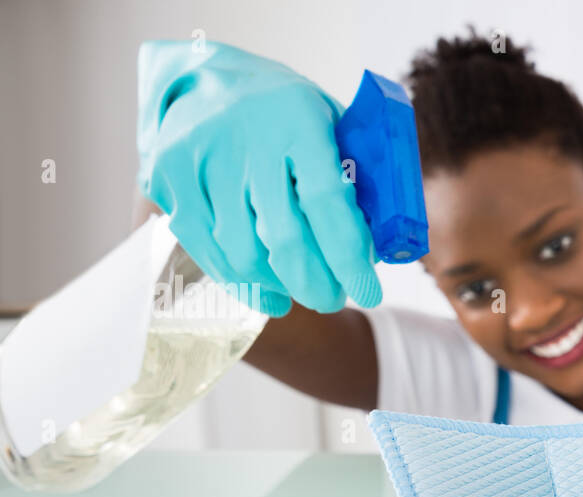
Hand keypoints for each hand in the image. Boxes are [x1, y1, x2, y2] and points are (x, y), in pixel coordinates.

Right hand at [137, 40, 381, 315]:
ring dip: (279, 286)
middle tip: (333, 299)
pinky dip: (242, 283)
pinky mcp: (166, 178)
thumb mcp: (331, 125)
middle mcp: (245, 138)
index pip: (326, 202)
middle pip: (282, 238)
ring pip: (242, 253)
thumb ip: (359, 177)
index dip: (348, 258)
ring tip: (300, 290)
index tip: (368, 292)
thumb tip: (380, 248)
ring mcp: (199, 159)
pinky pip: (207, 251)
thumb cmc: (284, 113)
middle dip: (315, 284)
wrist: (204, 75)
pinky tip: (267, 292)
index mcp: (297, 122)